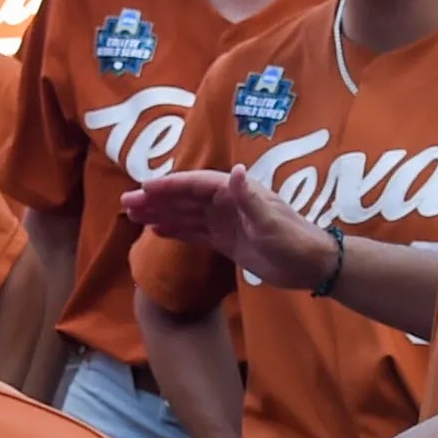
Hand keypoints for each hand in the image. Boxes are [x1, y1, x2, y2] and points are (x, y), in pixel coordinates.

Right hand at [124, 169, 331, 289]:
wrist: (311, 265)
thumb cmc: (293, 241)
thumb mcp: (271, 221)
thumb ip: (249, 199)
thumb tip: (234, 172)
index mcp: (235, 192)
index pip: (195, 184)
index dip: (170, 185)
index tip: (144, 188)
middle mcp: (226, 203)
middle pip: (184, 197)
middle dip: (155, 198)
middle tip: (125, 203)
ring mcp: (224, 222)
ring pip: (185, 214)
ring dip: (159, 212)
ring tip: (132, 215)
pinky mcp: (226, 240)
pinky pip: (194, 232)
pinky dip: (175, 229)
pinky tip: (156, 229)